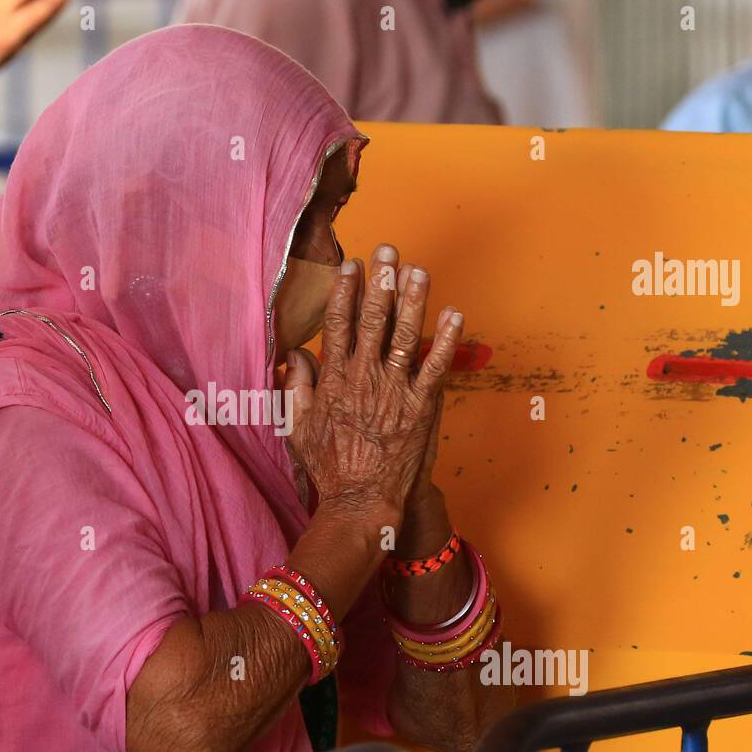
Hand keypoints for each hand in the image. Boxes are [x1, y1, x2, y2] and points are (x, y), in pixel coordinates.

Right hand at [285, 244, 462, 525]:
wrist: (362, 501)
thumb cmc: (330, 468)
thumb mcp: (298, 427)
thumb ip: (297, 387)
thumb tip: (297, 353)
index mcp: (335, 380)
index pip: (339, 324)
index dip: (346, 291)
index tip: (352, 266)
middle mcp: (364, 378)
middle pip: (373, 319)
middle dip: (382, 281)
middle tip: (389, 251)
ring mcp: (394, 391)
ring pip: (405, 335)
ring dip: (414, 299)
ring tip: (420, 270)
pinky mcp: (420, 407)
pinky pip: (436, 366)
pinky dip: (447, 339)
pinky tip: (454, 313)